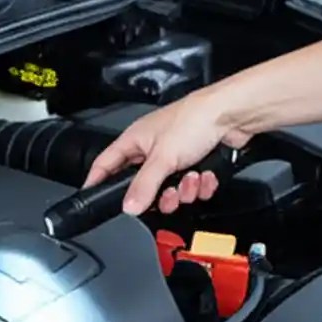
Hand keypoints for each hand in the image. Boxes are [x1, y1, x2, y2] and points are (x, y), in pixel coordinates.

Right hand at [83, 89, 250, 215]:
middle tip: (167, 193)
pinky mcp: (195, 165)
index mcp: (135, 141)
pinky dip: (200, 185)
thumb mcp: (162, 158)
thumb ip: (143, 186)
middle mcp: (153, 150)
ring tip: (191, 177)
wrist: (232, 115)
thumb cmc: (194, 119)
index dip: (96, 180)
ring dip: (184, 190)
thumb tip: (128, 206)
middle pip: (143, 187)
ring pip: (170, 191)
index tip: (90, 196)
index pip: (106, 164)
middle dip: (159, 195)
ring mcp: (175, 158)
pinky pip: (190, 189)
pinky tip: (205, 174)